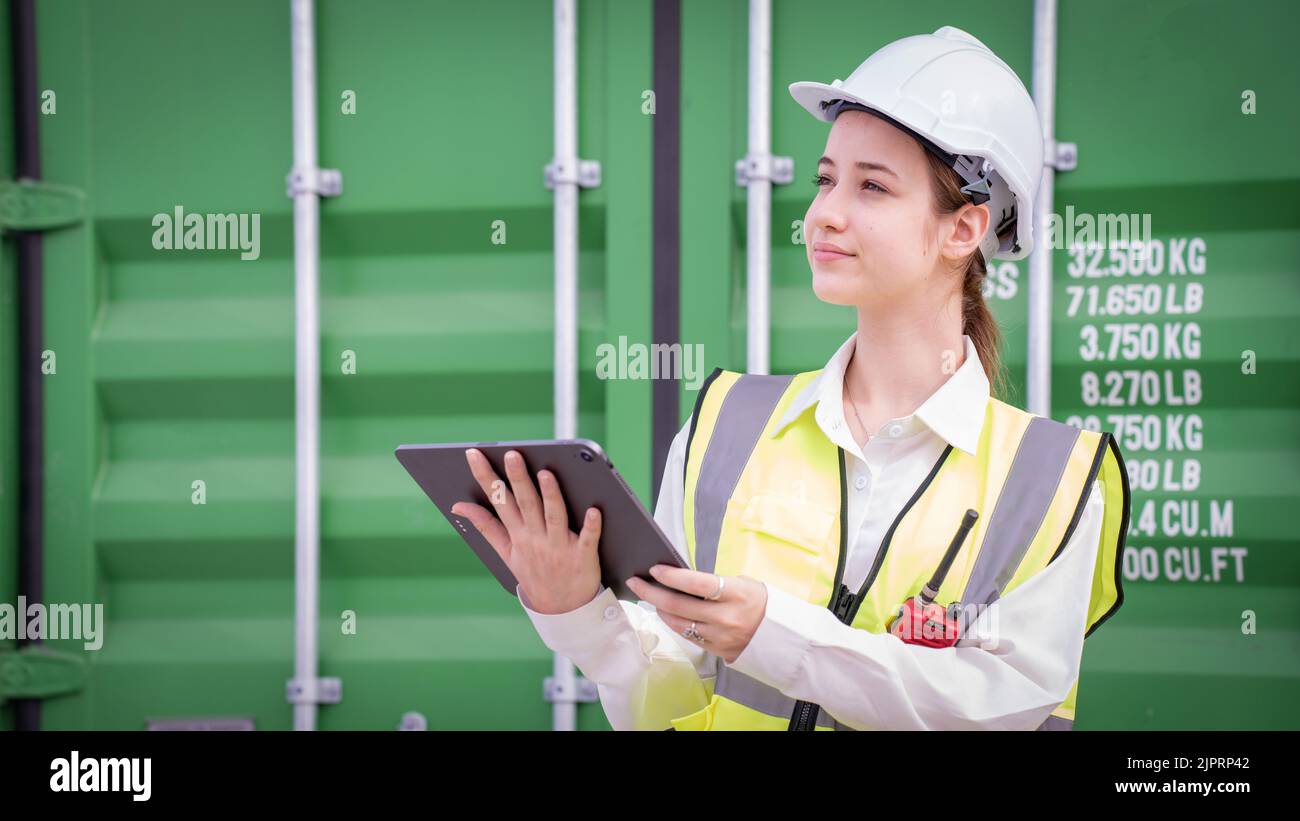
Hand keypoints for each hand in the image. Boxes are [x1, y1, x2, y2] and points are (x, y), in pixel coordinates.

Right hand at [450, 448, 602, 614]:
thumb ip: (485, 526)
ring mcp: (559, 547)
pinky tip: (594, 510)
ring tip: (546, 474)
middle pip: (526, 503)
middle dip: (518, 479)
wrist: (562, 609)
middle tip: (511, 454)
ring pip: (554, 517)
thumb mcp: (505, 553)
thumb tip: (458, 506)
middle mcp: (536, 538)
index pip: (498, 500)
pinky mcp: (583, 557)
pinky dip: (591, 526)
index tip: (474, 454)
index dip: (485, 476)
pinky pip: (588, 539)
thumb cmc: (534, 573)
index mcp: (517, 535)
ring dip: (551, 496)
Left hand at [626, 565, 766, 663]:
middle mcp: (725, 618)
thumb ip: (714, 584)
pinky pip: (687, 635)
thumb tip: (681, 579)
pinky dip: (674, 622)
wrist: (781, 635)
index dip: (673, 576)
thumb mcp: (744, 584)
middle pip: (678, 605)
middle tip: (635, 582)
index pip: (697, 584)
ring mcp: (720, 637)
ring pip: (677, 623)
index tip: (654, 569)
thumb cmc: (760, 601)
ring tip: (649, 597)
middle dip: (651, 593)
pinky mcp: (717, 651)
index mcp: (736, 594)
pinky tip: (666, 613)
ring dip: (659, 609)